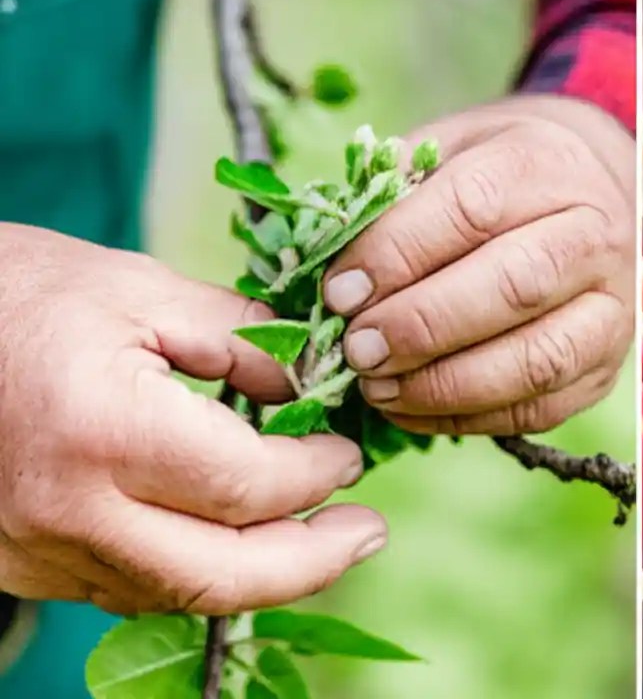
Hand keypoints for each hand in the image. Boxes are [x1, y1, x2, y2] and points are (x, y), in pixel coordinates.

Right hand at [0, 225, 385, 614]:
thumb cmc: (13, 292)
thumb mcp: (139, 288)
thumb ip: (241, 339)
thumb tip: (310, 388)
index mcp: (102, 430)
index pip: (247, 485)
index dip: (315, 475)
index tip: (349, 454)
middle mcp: (67, 510)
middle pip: (221, 574)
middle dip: (313, 562)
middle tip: (367, 532)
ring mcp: (37, 550)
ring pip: (177, 594)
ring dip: (262, 575)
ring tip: (318, 539)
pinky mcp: (21, 564)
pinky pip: (129, 588)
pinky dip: (196, 571)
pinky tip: (237, 541)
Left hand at [321, 94, 633, 434]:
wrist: (590, 198)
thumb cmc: (495, 177)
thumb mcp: (445, 152)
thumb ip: (392, 194)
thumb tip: (323, 256)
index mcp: (548, 165)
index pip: (472, 208)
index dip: (398, 254)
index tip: (338, 292)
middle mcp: (596, 236)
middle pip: (514, 286)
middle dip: (422, 326)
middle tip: (355, 350)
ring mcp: (611, 310)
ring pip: (536, 358)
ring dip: (445, 383)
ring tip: (377, 388)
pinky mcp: (605, 370)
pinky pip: (540, 407)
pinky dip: (468, 417)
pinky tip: (410, 409)